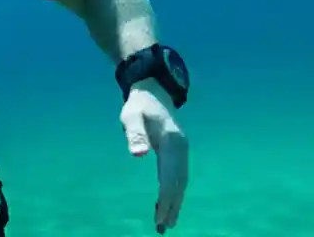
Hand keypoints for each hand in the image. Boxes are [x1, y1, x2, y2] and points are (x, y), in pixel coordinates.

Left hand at [120, 80, 188, 232]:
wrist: (152, 91)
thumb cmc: (138, 105)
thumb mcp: (132, 116)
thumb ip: (135, 134)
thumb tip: (138, 155)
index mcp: (173, 141)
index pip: (170, 176)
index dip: (166, 198)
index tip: (161, 216)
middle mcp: (182, 148)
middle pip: (179, 182)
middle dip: (172, 205)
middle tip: (164, 227)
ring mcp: (182, 150)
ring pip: (181, 181)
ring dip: (175, 201)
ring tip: (167, 222)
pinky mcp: (178, 151)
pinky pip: (178, 175)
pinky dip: (174, 191)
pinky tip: (166, 203)